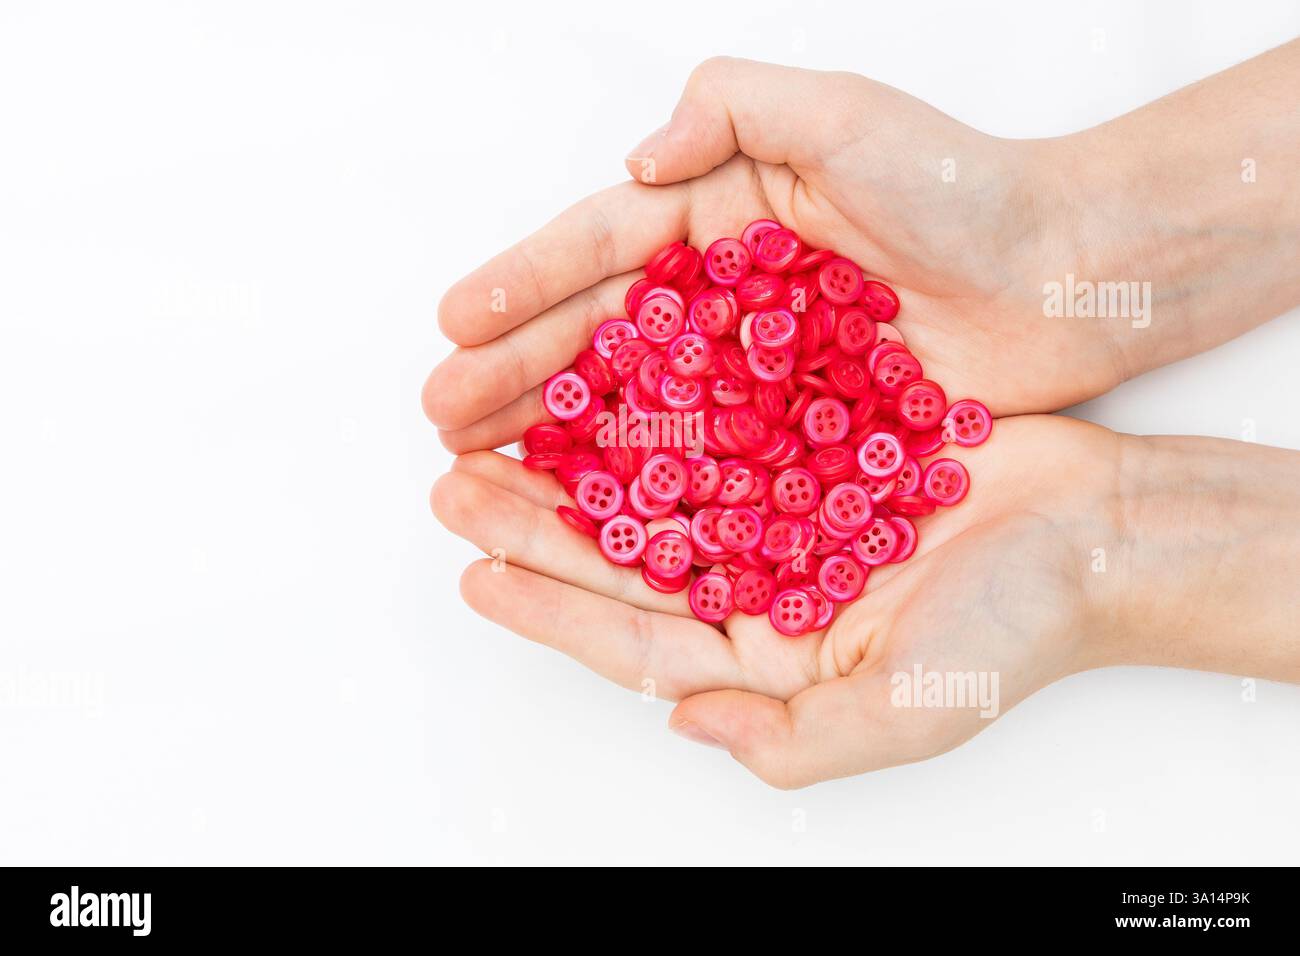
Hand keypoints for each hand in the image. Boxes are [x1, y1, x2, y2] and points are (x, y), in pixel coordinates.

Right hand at [425, 58, 1120, 451]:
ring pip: (636, 403)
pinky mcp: (792, 425)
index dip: (524, 284)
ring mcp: (751, 365)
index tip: (453, 321)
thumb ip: (735, 107)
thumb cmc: (963, 186)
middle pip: (600, 336)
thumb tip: (634, 165)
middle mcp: (722, 292)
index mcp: (720, 212)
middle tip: (442, 417)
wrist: (1063, 273)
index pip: (602, 249)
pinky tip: (585, 506)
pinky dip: (641, 480)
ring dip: (557, 435)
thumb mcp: (845, 114)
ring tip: (482, 467)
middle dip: (516, 373)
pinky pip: (701, 454)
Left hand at [433, 414, 1122, 787]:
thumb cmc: (1017, 628)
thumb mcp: (910, 710)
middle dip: (536, 526)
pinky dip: (655, 407)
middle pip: (624, 558)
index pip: (634, 640)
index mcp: (767, 656)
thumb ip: (796, 739)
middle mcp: (759, 587)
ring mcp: (779, 513)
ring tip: (501, 430)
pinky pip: (713, 424)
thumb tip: (685, 726)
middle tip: (457, 485)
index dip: (552, 610)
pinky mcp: (807, 446)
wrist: (1100, 532)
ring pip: (654, 486)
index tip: (476, 573)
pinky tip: (603, 383)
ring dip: (578, 463)